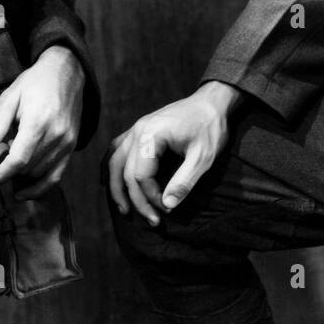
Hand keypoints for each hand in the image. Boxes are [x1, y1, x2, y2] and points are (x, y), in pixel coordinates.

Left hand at [0, 45, 84, 199]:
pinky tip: (25, 191)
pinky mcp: (72, 146)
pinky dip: (40, 186)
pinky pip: (56, 175)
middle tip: (1, 150)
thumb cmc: (35, 82)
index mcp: (37, 122)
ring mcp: (66, 142)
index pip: (18, 160)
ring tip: (14, 154)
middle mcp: (55, 135)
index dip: (1, 174)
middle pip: (27, 168)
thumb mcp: (10, 98)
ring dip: (22, 173)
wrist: (66, 72)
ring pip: (39, 173)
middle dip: (8, 167)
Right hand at [107, 81, 238, 224]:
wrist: (211, 102)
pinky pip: (116, 150)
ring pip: (114, 161)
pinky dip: (112, 167)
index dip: (151, 197)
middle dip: (137, 200)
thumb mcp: (203, 157)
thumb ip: (184, 182)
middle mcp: (137, 130)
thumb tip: (167, 206)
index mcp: (151, 135)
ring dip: (116, 187)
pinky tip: (111, 182)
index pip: (140, 175)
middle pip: (125, 172)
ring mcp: (135, 129)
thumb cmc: (210, 127)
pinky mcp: (138, 130)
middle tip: (152, 221)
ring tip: (124, 210)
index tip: (168, 210)